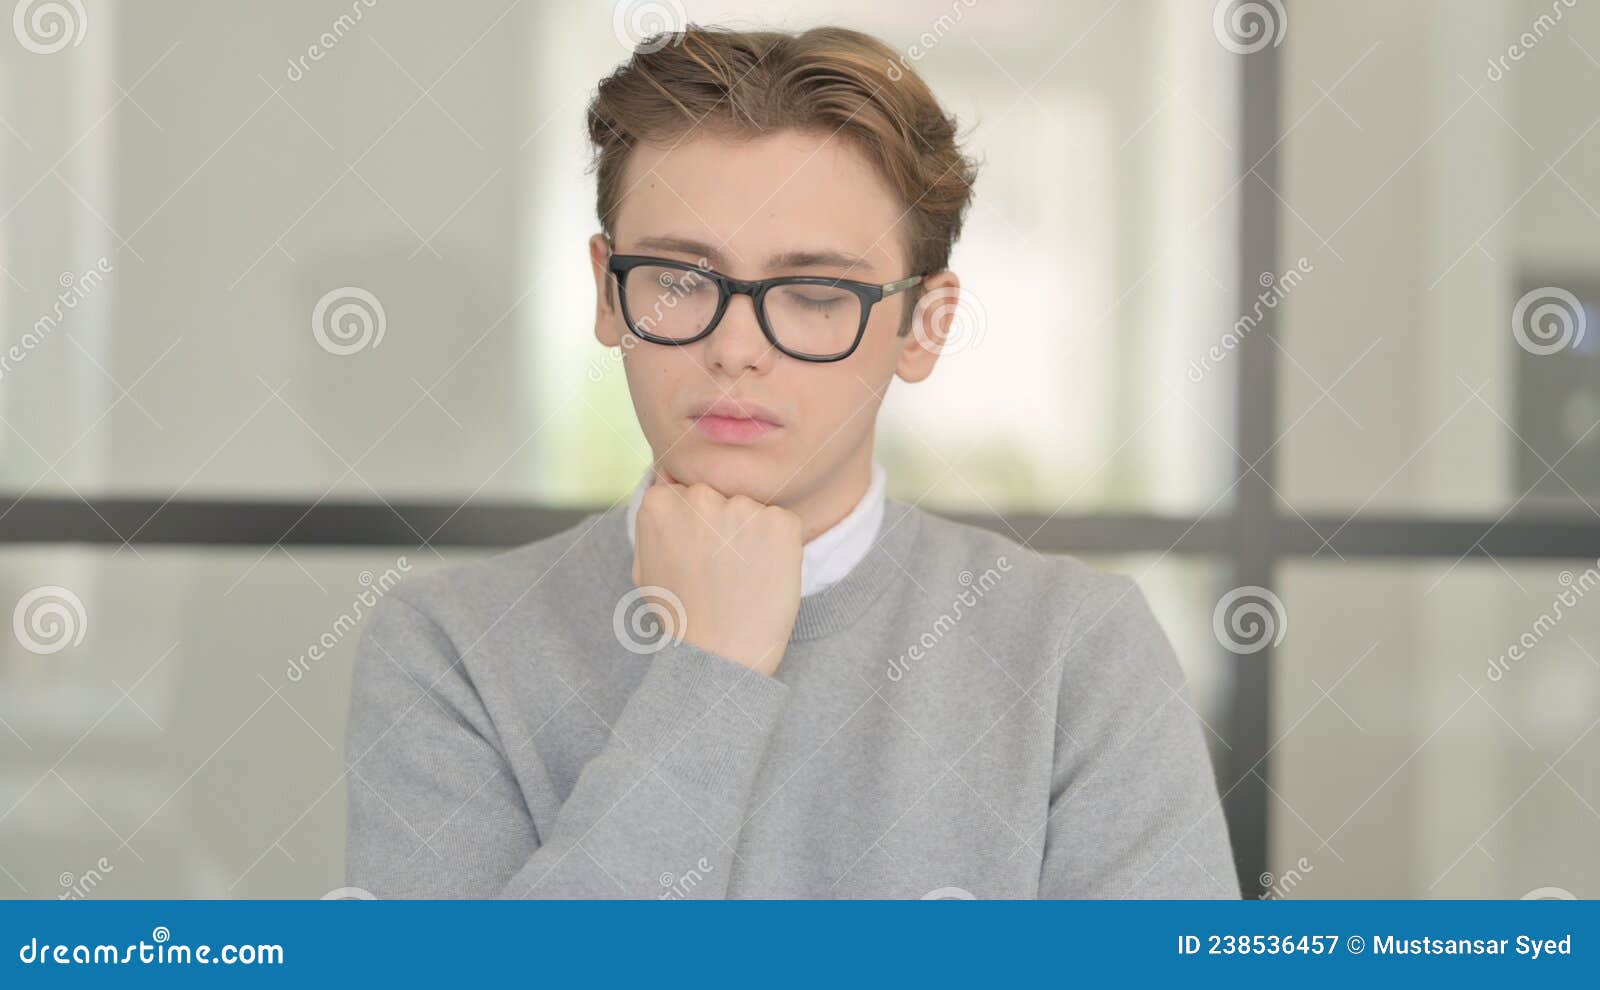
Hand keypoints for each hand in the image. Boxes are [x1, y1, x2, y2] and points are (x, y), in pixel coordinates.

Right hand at [631, 475, 801, 675]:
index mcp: (661, 503)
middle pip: (721, 495)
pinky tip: (764, 577)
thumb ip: (654, 524)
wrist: (720, 656)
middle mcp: (699, 496)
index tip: (700, 556)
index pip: (688, 494)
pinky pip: (782, 524)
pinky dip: (780, 547)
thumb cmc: (682, 617)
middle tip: (723, 569)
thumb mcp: (645, 567)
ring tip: (743, 578)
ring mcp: (742, 507)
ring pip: (752, 510)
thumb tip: (664, 485)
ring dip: (753, 535)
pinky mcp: (781, 523)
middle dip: (725, 525)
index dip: (698, 527)